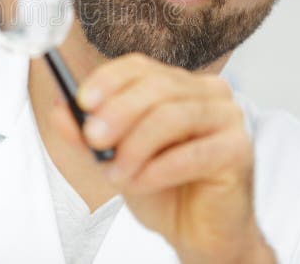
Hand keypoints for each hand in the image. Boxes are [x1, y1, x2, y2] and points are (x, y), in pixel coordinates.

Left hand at [53, 53, 275, 263]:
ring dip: (135, 147)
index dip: (109, 80)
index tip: (83, 102)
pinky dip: (158, 169)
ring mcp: (228, 117)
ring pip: (172, 116)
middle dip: (118, 113)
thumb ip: (87, 135)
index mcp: (178, 84)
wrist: (198, 232)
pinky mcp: (239, 149)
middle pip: (157, 86)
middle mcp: (207, 92)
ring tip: (116, 174)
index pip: (140, 66)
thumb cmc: (163, 188)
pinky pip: (192, 153)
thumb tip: (61, 109)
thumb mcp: (115, 159)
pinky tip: (141, 183)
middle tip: (94, 139)